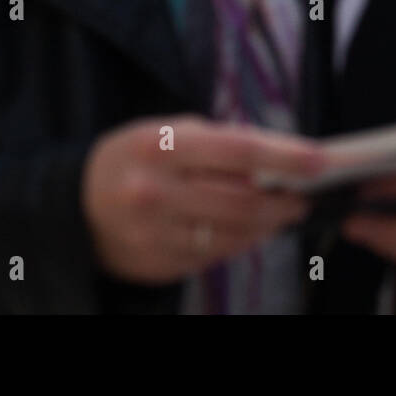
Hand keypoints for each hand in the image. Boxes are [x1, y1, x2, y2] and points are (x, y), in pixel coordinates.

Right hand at [82, 116, 324, 284]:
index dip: (285, 157)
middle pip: (243, 201)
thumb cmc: (136, 157)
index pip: (239, 151)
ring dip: (268, 224)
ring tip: (281, 212)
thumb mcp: (169, 131)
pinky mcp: (157, 264)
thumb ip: (222, 142)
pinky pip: (214, 256)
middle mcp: (154, 192)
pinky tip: (245, 229)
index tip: (322, 161)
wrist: (73, 206)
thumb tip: (282, 157)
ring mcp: (154, 234)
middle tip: (303, 196)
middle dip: (284, 200)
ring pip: (234, 235)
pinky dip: (238, 242)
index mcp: (160, 147)